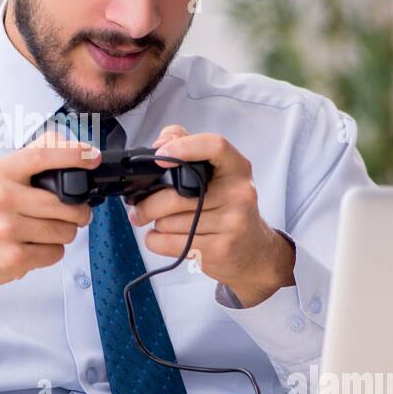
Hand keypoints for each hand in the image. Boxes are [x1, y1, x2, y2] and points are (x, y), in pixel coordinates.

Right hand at [0, 132, 97, 325]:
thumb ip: (31, 160)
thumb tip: (67, 143)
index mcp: (0, 173)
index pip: (43, 155)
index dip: (74, 154)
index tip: (92, 157)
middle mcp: (1, 198)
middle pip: (66, 204)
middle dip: (78, 213)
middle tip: (70, 215)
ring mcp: (6, 229)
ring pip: (65, 231)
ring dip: (61, 235)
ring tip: (40, 233)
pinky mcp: (12, 257)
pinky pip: (55, 253)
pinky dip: (50, 253)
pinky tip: (31, 248)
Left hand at [129, 125, 294, 307]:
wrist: (254, 250)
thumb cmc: (228, 207)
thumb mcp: (218, 173)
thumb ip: (189, 146)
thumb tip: (161, 142)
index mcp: (237, 168)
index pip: (214, 146)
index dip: (183, 147)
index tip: (159, 156)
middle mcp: (239, 193)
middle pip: (176, 195)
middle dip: (148, 204)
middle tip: (138, 208)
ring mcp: (232, 223)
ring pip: (169, 222)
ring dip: (155, 224)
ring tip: (162, 223)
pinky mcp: (220, 249)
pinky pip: (169, 243)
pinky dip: (155, 240)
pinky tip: (161, 237)